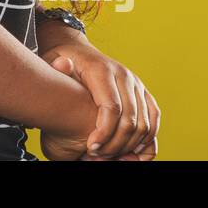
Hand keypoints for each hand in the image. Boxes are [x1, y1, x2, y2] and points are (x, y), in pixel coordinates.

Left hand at [43, 43, 160, 160]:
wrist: (76, 51)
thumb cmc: (62, 62)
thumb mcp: (54, 62)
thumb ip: (58, 67)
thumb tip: (64, 64)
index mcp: (103, 69)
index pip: (112, 108)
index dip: (104, 133)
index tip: (90, 147)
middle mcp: (124, 76)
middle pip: (130, 120)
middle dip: (115, 144)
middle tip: (97, 156)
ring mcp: (136, 84)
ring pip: (144, 123)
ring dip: (130, 145)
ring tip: (110, 155)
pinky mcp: (143, 92)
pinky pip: (153, 118)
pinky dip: (146, 138)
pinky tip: (131, 151)